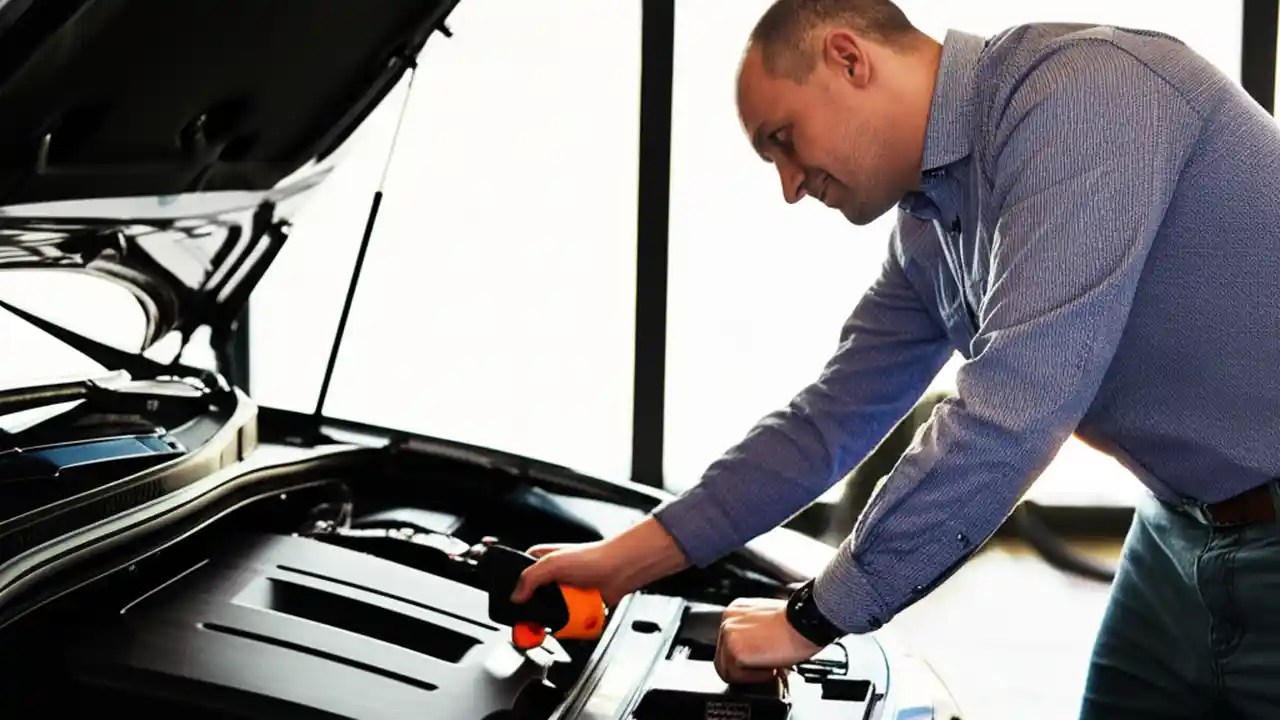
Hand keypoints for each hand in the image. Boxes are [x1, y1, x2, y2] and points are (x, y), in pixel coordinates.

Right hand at [511, 517, 688, 607]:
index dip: (515, 592)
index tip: (514, 606)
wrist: (621, 569)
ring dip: (553, 619)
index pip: (518, 579)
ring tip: (558, 617)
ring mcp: (564, 593)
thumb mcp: (553, 563)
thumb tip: (515, 597)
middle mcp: (551, 578)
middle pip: (532, 601)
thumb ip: (530, 578)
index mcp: (541, 561)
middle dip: (535, 610)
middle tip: (532, 619)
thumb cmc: (593, 557)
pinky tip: (570, 622)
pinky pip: (566, 622)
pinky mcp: (577, 607)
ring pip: (549, 614)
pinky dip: (567, 625)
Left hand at [714, 598, 821, 684]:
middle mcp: (728, 620)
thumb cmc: (798, 622)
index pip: (728, 644)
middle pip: (723, 658)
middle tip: (767, 668)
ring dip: (750, 674)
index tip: (761, 662)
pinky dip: (755, 677)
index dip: (745, 659)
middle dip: (745, 669)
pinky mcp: (735, 650)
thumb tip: (754, 655)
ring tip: (771, 667)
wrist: (807, 621)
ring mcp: (728, 634)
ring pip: (727, 669)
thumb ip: (754, 634)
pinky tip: (772, 668)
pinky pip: (737, 675)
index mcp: (736, 611)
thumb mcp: (769, 622)